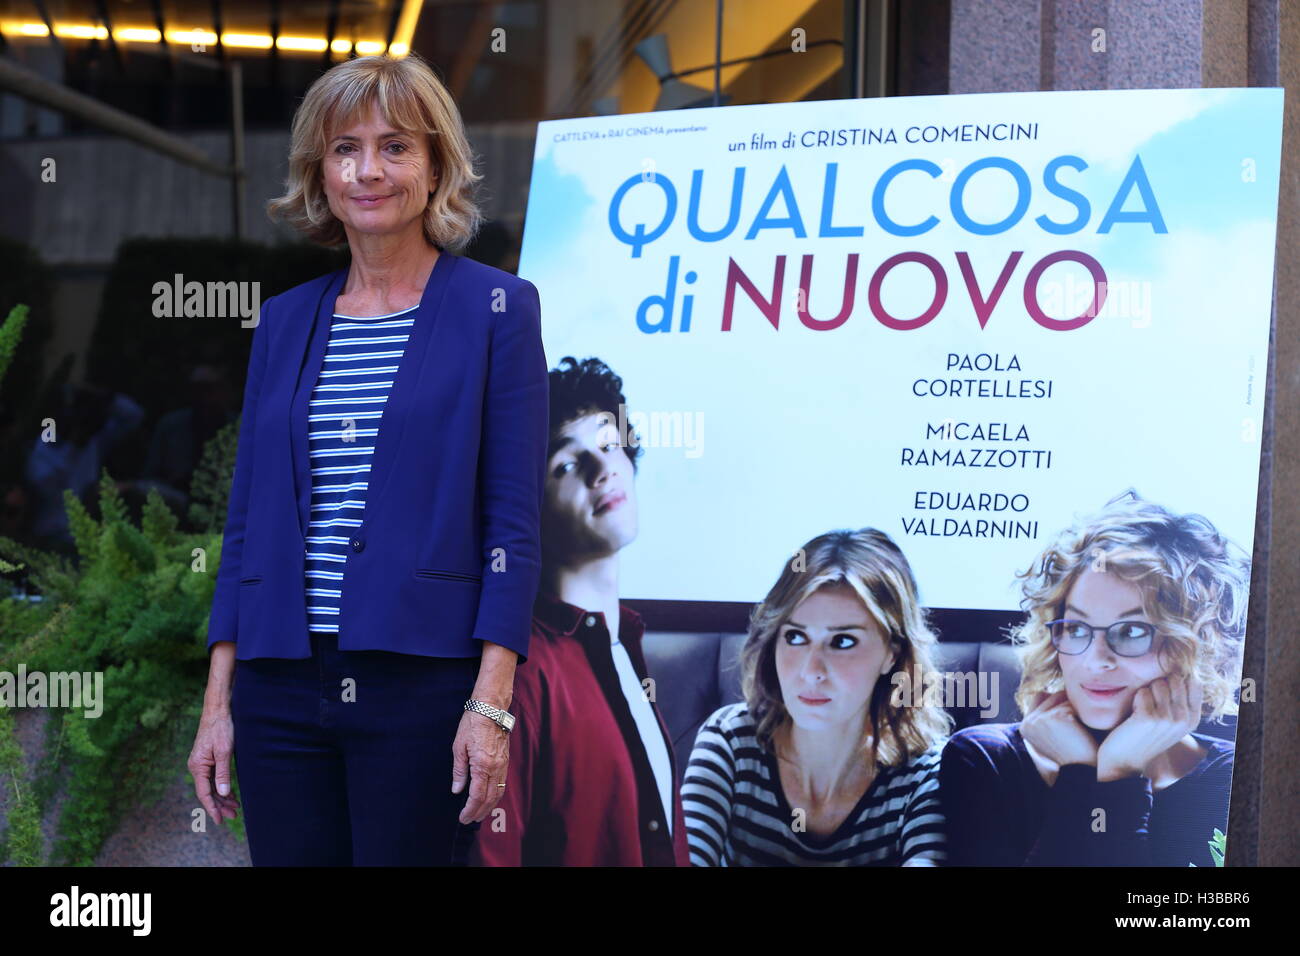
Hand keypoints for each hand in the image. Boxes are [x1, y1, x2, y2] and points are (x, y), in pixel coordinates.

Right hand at [188, 709, 239, 823]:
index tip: (220, 820)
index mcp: (197, 766)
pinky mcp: (207, 759)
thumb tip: (222, 794)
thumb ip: (223, 774)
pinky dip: (222, 787)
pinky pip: (213, 778)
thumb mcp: (224, 752)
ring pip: (211, 786)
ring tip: (235, 807)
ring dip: (222, 797)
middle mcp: (196, 767)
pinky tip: (230, 794)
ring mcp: (201, 763)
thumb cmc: (221, 728)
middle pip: (208, 792)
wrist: (217, 710)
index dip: (212, 808)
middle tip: (234, 816)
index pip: (204, 793)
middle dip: (220, 805)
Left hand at [450, 709, 508, 823]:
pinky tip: (489, 798)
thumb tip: (457, 789)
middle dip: (479, 812)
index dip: (470, 810)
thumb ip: (459, 771)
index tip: (463, 817)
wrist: (491, 708)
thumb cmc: (472, 724)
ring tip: (479, 814)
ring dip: (489, 806)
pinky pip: (503, 784)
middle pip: (489, 798)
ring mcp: (503, 765)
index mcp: (482, 766)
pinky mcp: (506, 761)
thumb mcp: (459, 747)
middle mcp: (495, 768)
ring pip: (499, 793)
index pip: (477, 796)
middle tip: (469, 820)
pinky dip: (496, 795)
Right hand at [1021, 690, 1097, 769]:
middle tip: (1080, 724)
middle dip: (1068, 705)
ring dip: (1076, 711)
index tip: (1070, 718)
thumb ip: (1044, 714)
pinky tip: (1084, 731)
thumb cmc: (1072, 756)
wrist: (1082, 772)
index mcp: (1025, 727)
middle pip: (1052, 696)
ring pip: (1063, 699)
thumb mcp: (1051, 735)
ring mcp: (1041, 718)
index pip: (1040, 697)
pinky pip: (1073, 705)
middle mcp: (1029, 722)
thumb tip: (1047, 691)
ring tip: (1083, 729)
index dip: (1057, 703)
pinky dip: (1082, 716)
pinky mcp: (1056, 716)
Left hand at [1097, 675, 1202, 781]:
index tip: (1164, 691)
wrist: (1125, 760)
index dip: (1176, 679)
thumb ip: (1180, 700)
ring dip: (1146, 692)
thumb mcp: (1171, 720)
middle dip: (1159, 684)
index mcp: (1193, 718)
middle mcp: (1184, 718)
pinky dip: (1135, 699)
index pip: (1194, 682)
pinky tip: (1134, 714)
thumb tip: (1181, 668)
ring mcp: (1168, 718)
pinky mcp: (1149, 717)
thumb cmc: (1145, 735)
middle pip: (1175, 678)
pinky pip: (1142, 692)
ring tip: (1142, 709)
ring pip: (1158, 683)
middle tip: (1150, 703)